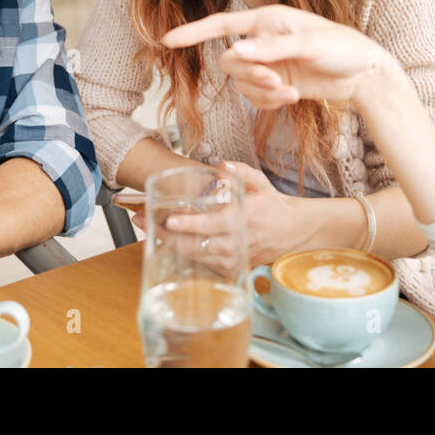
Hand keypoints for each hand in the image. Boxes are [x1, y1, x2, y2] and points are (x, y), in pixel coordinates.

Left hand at [131, 160, 313, 271]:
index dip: (186, 224)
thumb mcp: (260, 183)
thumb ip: (241, 172)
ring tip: (148, 230)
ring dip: (168, 245)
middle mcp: (233, 243)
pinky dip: (182, 255)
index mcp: (239, 220)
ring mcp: (230, 258)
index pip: (208, 226)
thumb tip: (222, 165)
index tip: (168, 219)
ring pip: (193, 257)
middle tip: (144, 222)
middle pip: (193, 245)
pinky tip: (167, 243)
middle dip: (165, 234)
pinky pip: (201, 265)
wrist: (291, 232)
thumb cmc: (271, 205)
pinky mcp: (229, 268)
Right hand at [161, 4, 398, 109]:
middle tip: (276, 81)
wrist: (365, 75)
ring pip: (241, 83)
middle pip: (230, 61)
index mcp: (268, 19)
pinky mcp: (276, 84)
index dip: (194, 32)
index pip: (222, 24)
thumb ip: (273, 48)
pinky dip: (269, 101)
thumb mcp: (311, 44)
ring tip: (289, 92)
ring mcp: (268, 64)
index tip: (168, 40)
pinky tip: (292, 98)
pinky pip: (255, 97)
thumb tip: (237, 51)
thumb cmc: (343, 48)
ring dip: (261, 91)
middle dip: (249, 75)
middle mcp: (263, 40)